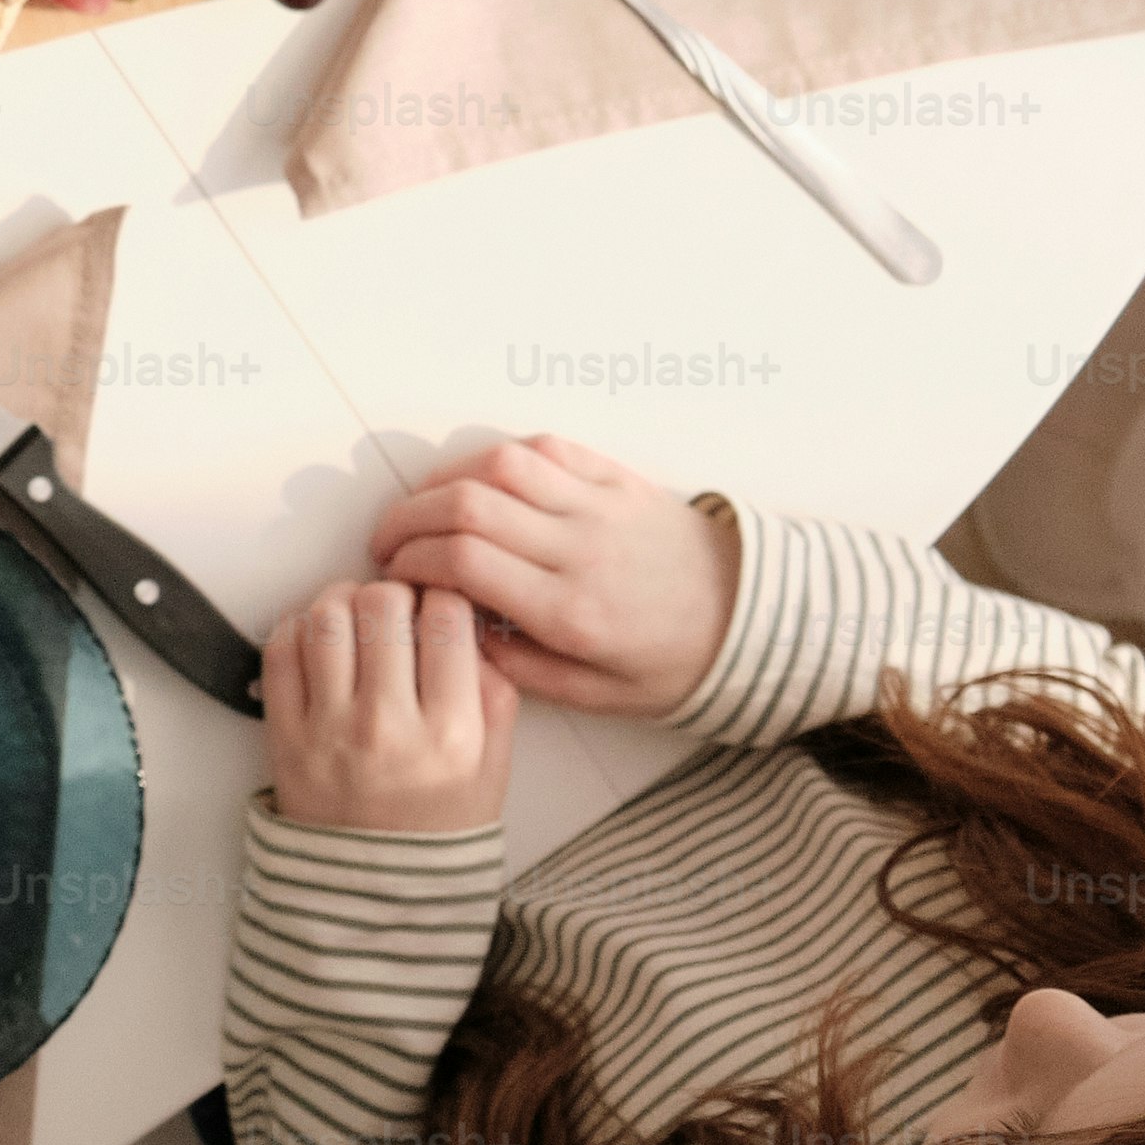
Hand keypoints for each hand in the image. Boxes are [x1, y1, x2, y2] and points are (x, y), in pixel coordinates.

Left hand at [262, 578, 516, 831]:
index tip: (439, 605)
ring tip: (357, 616)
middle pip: (382, 606)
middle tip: (397, 609)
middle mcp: (387, 726)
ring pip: (326, 617)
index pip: (448, 622)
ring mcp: (328, 728)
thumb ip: (495, 698)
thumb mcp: (493, 773)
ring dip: (342, 600)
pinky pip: (280, 650)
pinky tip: (320, 640)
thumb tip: (472, 629)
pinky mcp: (282, 733)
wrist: (373, 894)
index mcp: (452, 736)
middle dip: (394, 592)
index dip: (445, 598)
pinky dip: (298, 628)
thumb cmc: (436, 828)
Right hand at [363, 431, 740, 716]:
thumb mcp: (599, 696)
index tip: (395, 572)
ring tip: (427, 505)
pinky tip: (484, 481)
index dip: (412, 559)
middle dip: (409, 516)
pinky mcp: (617, 478)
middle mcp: (581, 550)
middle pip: (467, 506)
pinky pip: (544, 448)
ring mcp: (600, 505)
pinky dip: (500, 458)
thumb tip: (459, 635)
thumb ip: (522, 671)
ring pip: (499, 465)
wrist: (754, 621)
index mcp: (574, 611)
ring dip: (445, 478)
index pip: (465, 563)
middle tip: (390, 538)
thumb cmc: (674, 662)